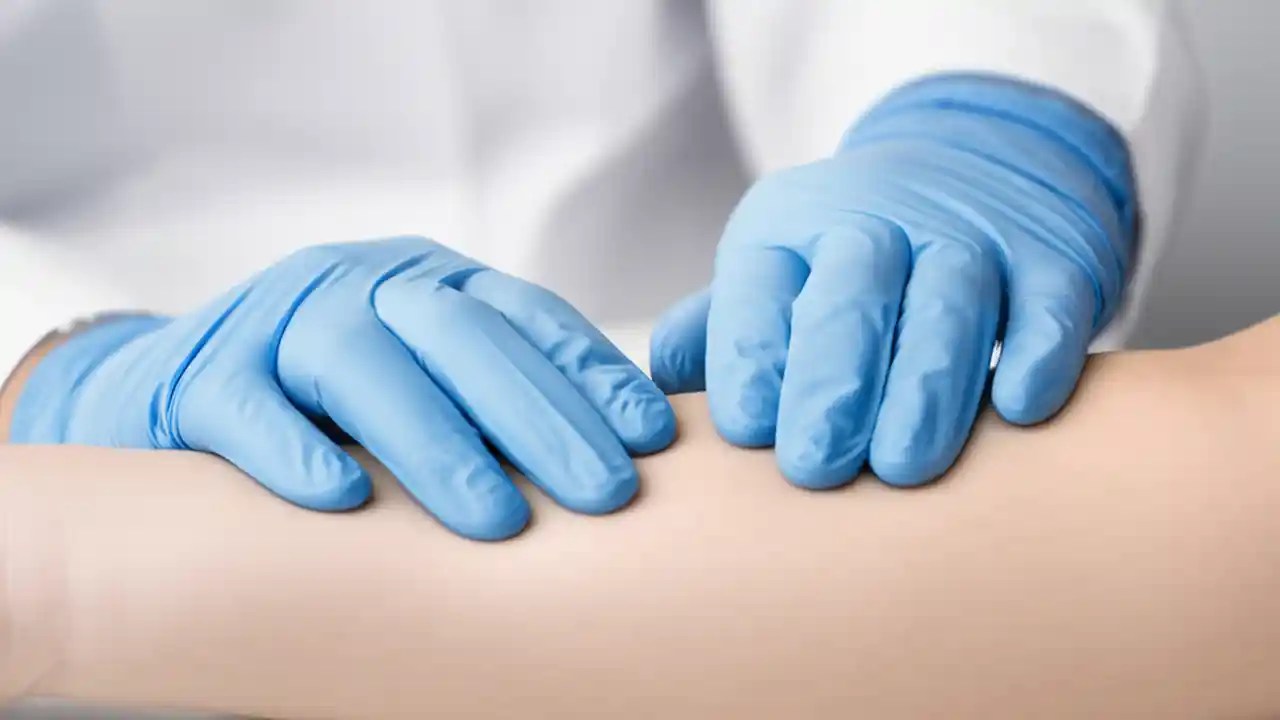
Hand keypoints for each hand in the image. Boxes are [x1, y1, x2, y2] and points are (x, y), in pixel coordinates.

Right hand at [11, 236, 675, 539]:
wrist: (176, 390)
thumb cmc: (333, 405)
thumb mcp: (423, 380)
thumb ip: (496, 401)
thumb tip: (618, 460)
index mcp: (427, 283)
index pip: (525, 316)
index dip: (590, 372)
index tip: (650, 437)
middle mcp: (360, 286)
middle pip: (459, 337)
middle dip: (539, 416)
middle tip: (604, 492)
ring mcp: (277, 322)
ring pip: (360, 366)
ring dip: (435, 441)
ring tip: (497, 518)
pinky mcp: (202, 376)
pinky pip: (247, 407)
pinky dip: (294, 451)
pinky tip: (344, 501)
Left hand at [651, 75, 1134, 488]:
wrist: (983, 160)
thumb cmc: (851, 254)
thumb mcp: (776, 268)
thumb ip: (720, 329)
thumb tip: (657, 396)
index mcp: (788, 227)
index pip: (759, 290)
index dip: (752, 358)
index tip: (748, 433)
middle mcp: (876, 219)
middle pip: (852, 291)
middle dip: (832, 380)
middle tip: (815, 466)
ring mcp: (970, 233)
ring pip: (948, 301)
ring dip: (924, 386)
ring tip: (901, 468)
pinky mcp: (1052, 257)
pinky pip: (1047, 303)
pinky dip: (1038, 351)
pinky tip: (1018, 408)